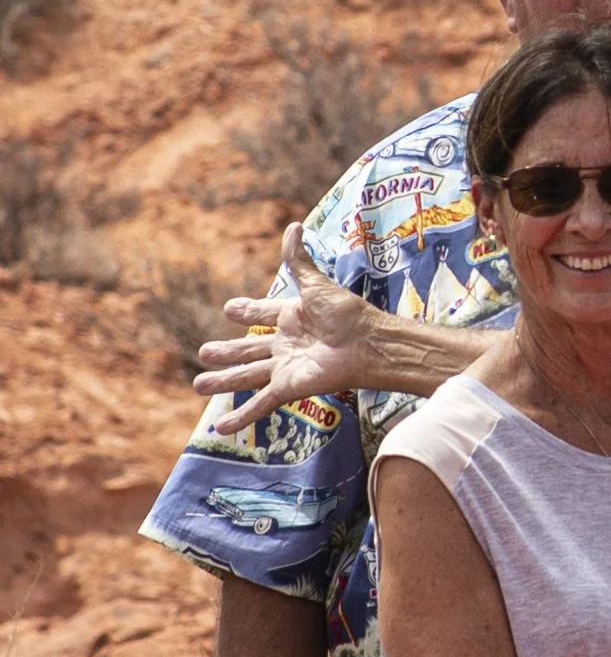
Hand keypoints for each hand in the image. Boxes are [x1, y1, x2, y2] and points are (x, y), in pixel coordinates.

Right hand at [194, 224, 377, 435]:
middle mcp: (285, 345)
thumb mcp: (316, 283)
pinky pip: (260, 403)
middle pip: (247, 350)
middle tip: (204, 354)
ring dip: (223, 382)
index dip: (247, 311)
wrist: (366, 343)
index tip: (231, 311)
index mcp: (290, 317)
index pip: (261, 314)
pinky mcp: (288, 387)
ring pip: (247, 376)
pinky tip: (223, 430)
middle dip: (226, 353)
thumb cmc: (347, 314)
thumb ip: (298, 259)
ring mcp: (285, 368)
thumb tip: (293, 226)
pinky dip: (242, 416)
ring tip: (198, 385)